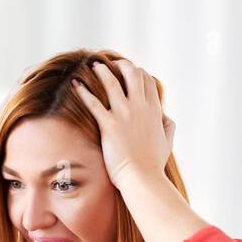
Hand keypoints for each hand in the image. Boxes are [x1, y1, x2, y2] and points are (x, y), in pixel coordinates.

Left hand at [71, 59, 174, 190]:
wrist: (142, 177)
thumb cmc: (153, 163)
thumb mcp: (167, 141)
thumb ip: (167, 125)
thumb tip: (165, 116)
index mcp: (154, 110)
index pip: (147, 81)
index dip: (138, 72)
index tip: (129, 70)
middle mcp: (140, 108)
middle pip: (132, 75)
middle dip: (122, 65)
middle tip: (112, 63)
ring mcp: (124, 114)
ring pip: (112, 83)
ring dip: (102, 71)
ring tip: (93, 65)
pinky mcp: (109, 125)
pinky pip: (93, 103)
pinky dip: (83, 91)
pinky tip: (75, 84)